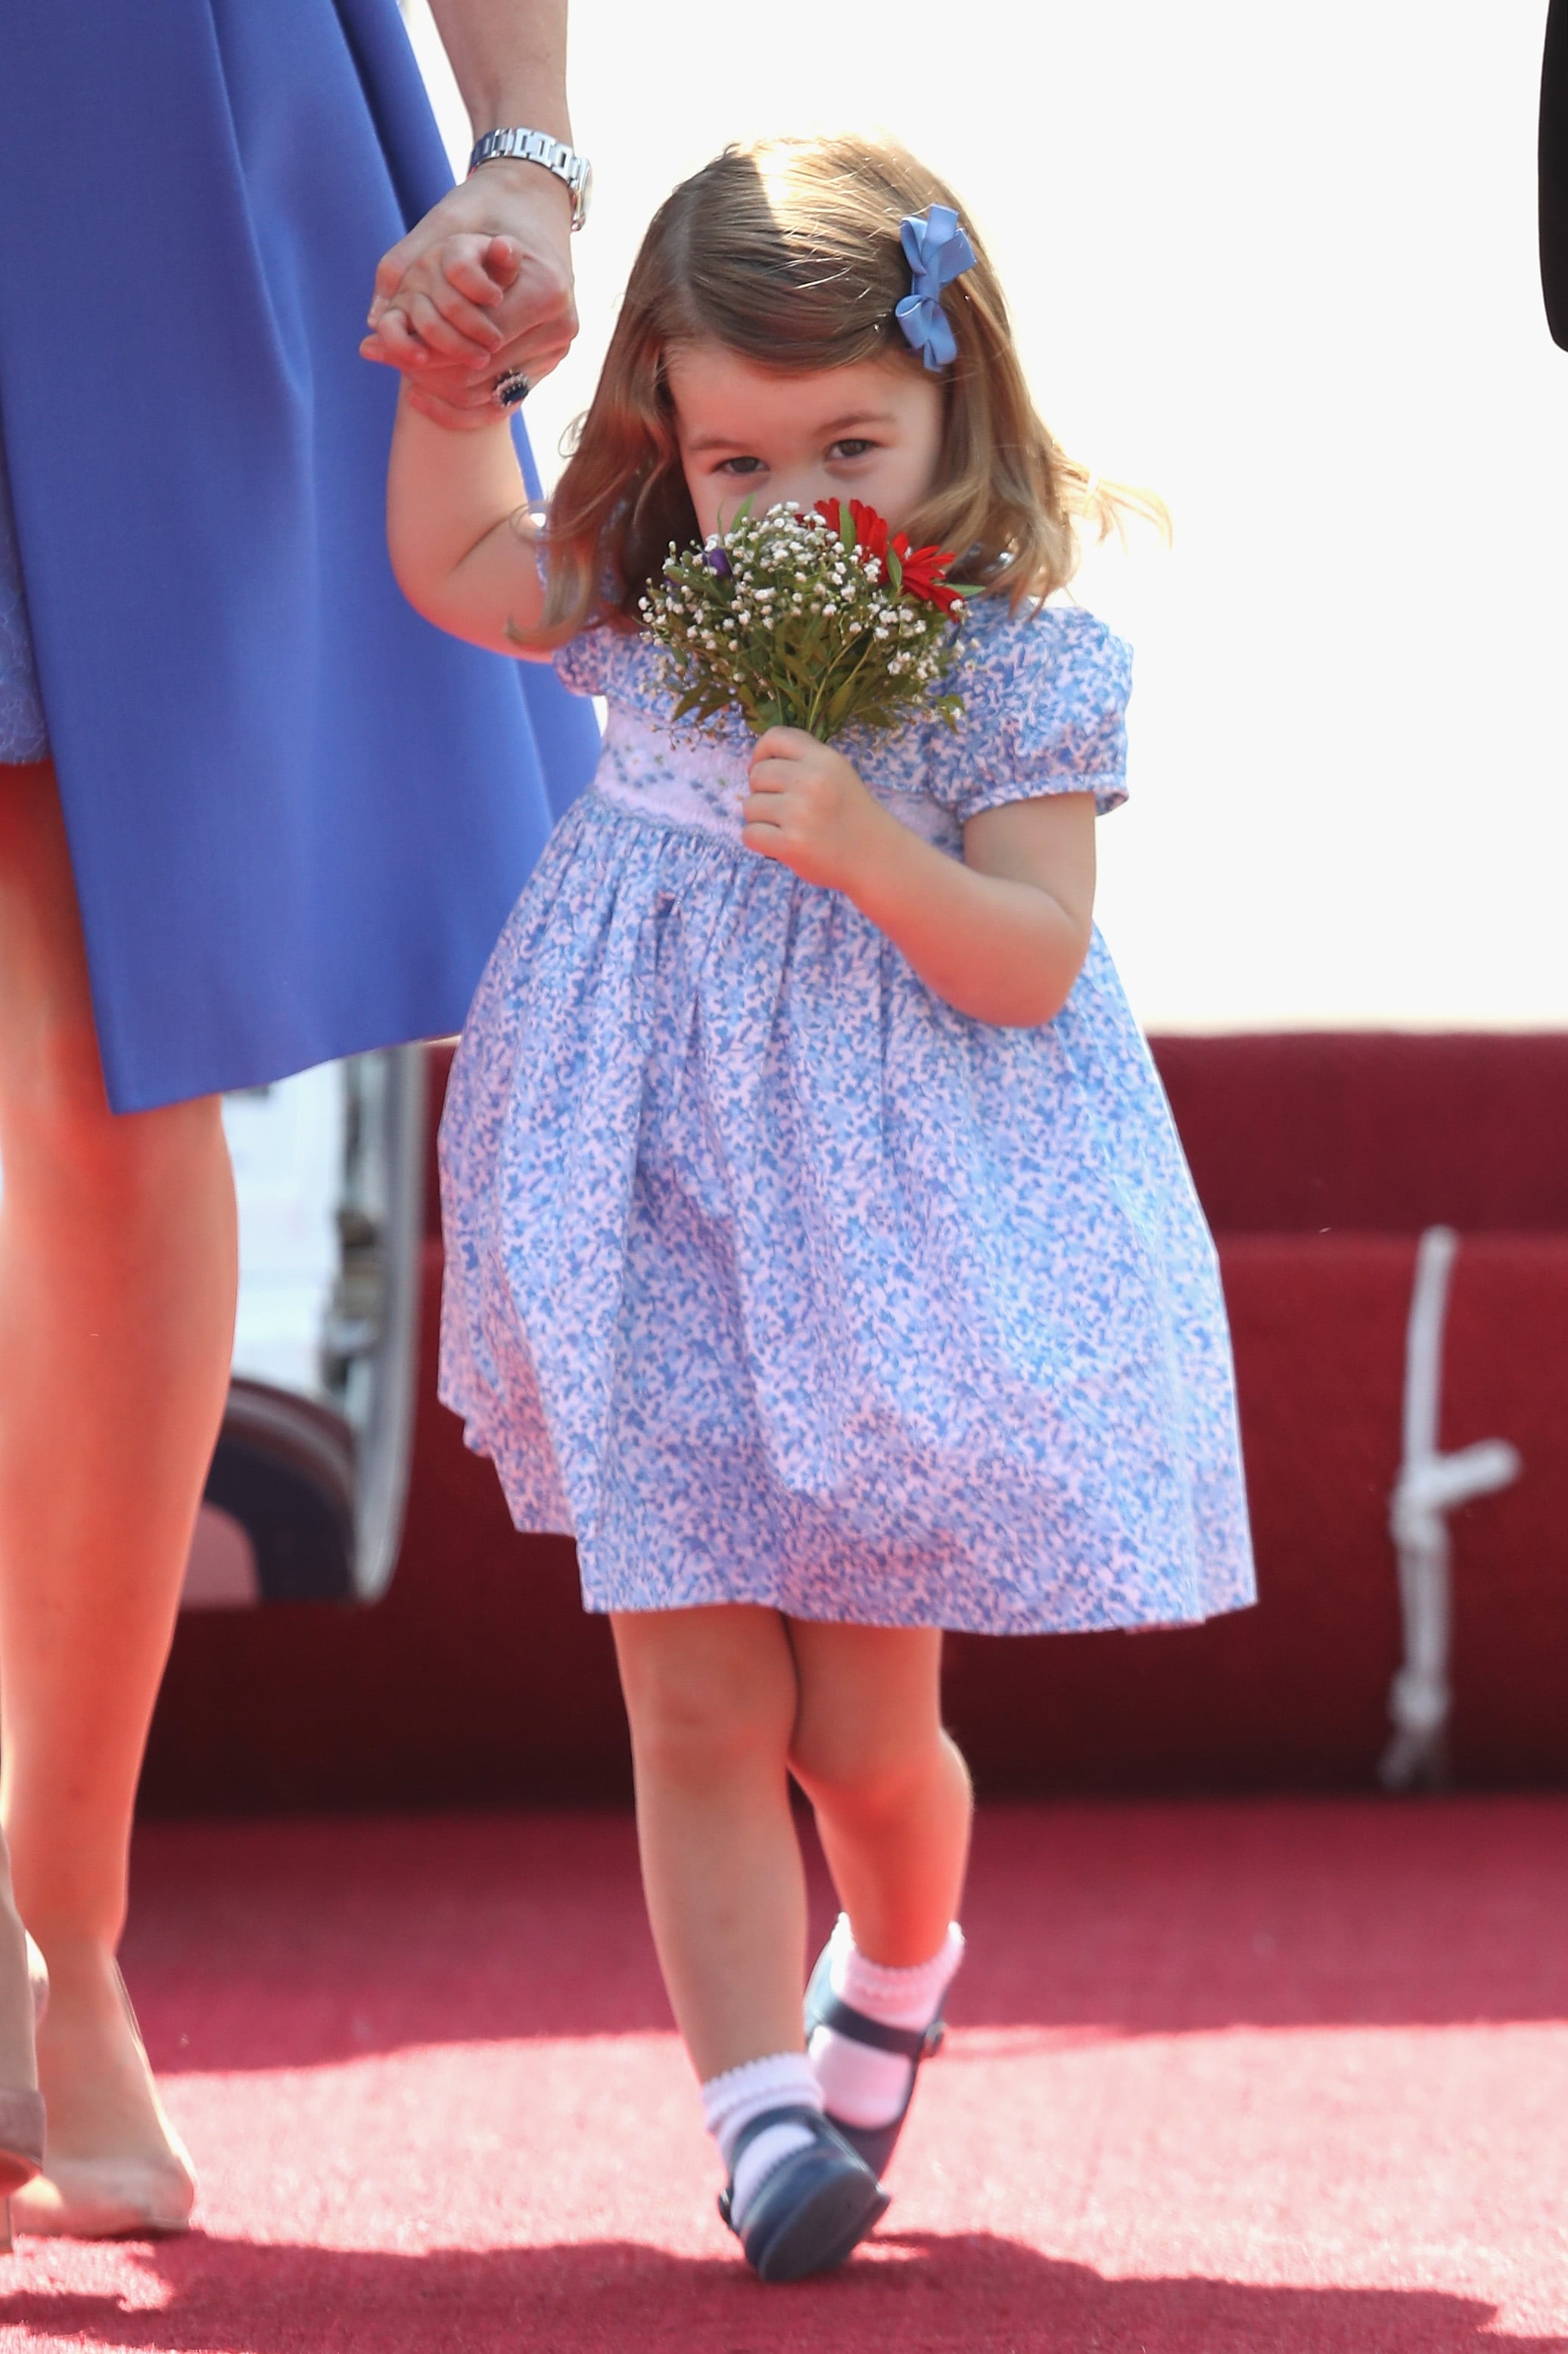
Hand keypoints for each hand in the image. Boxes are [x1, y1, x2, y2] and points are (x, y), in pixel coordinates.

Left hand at [361, 161, 576, 429]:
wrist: (534, 201)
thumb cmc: (488, 206)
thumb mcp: (447, 224)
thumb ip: (408, 266)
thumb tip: (373, 320)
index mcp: (545, 292)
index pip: (479, 341)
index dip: (431, 349)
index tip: (391, 348)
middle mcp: (560, 326)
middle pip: (484, 373)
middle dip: (434, 371)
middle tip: (391, 364)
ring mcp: (559, 347)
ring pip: (491, 393)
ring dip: (446, 389)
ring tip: (405, 377)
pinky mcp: (550, 359)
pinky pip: (504, 400)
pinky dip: (465, 405)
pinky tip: (427, 398)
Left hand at [742, 729, 892, 892]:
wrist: (877, 857)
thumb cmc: (851, 815)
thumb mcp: (838, 773)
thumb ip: (803, 761)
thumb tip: (756, 764)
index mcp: (824, 759)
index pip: (775, 738)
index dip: (760, 754)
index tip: (765, 773)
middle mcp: (812, 781)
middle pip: (757, 775)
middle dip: (761, 792)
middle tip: (782, 809)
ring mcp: (800, 813)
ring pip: (749, 806)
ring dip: (760, 819)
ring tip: (786, 827)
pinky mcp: (791, 844)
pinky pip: (749, 834)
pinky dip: (759, 841)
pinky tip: (780, 844)